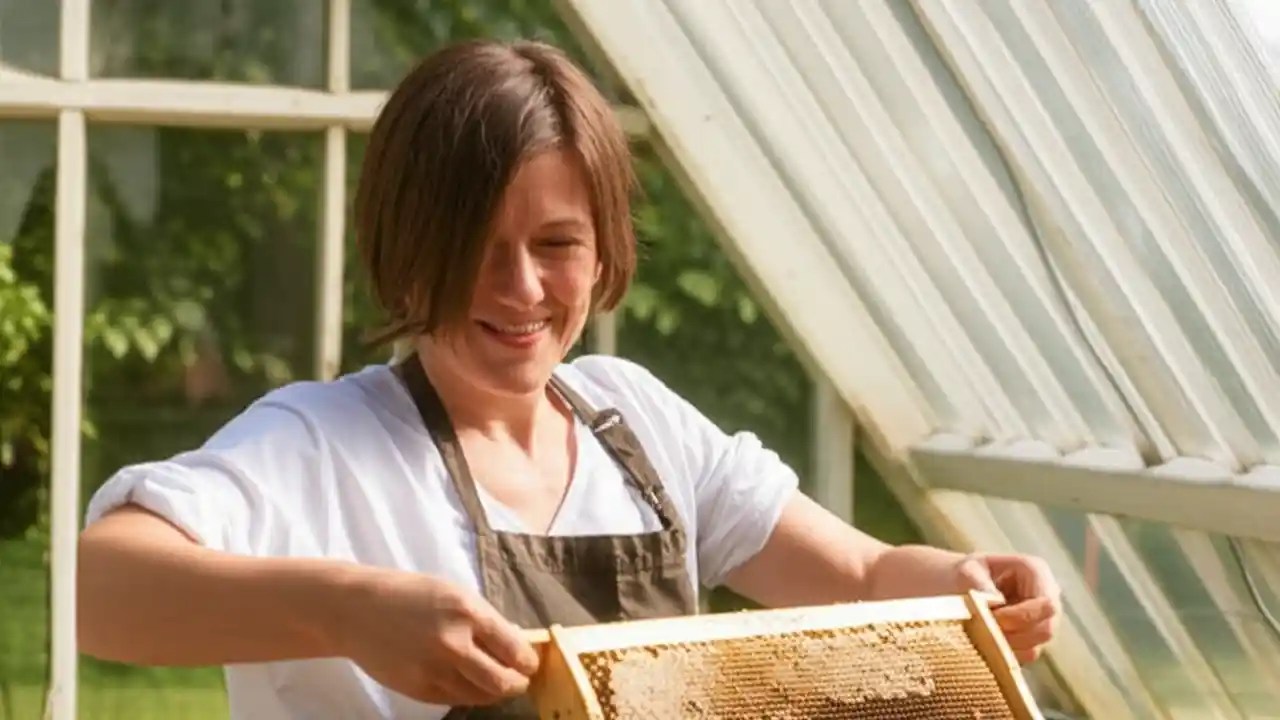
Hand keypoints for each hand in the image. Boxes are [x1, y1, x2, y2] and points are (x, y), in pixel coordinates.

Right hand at [330, 567, 539, 705]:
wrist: (356, 610)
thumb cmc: (409, 594)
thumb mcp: (454, 594)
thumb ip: (484, 620)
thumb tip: (514, 644)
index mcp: (468, 612)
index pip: (515, 650)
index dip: (528, 662)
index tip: (529, 664)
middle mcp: (454, 643)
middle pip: (503, 681)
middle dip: (517, 684)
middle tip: (519, 680)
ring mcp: (434, 670)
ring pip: (481, 696)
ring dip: (494, 692)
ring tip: (495, 682)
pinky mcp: (418, 689)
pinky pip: (455, 699)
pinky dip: (468, 694)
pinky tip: (467, 683)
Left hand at [955, 552, 1061, 663]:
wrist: (961, 585)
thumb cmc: (966, 574)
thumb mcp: (967, 570)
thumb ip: (979, 583)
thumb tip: (995, 602)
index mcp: (1036, 572)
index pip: (1046, 603)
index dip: (1022, 616)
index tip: (993, 617)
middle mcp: (1046, 598)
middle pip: (1046, 630)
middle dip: (1013, 635)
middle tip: (983, 631)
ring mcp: (1041, 622)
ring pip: (1035, 648)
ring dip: (1005, 647)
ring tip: (979, 635)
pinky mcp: (1031, 641)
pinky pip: (1023, 657)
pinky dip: (1003, 655)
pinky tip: (984, 643)